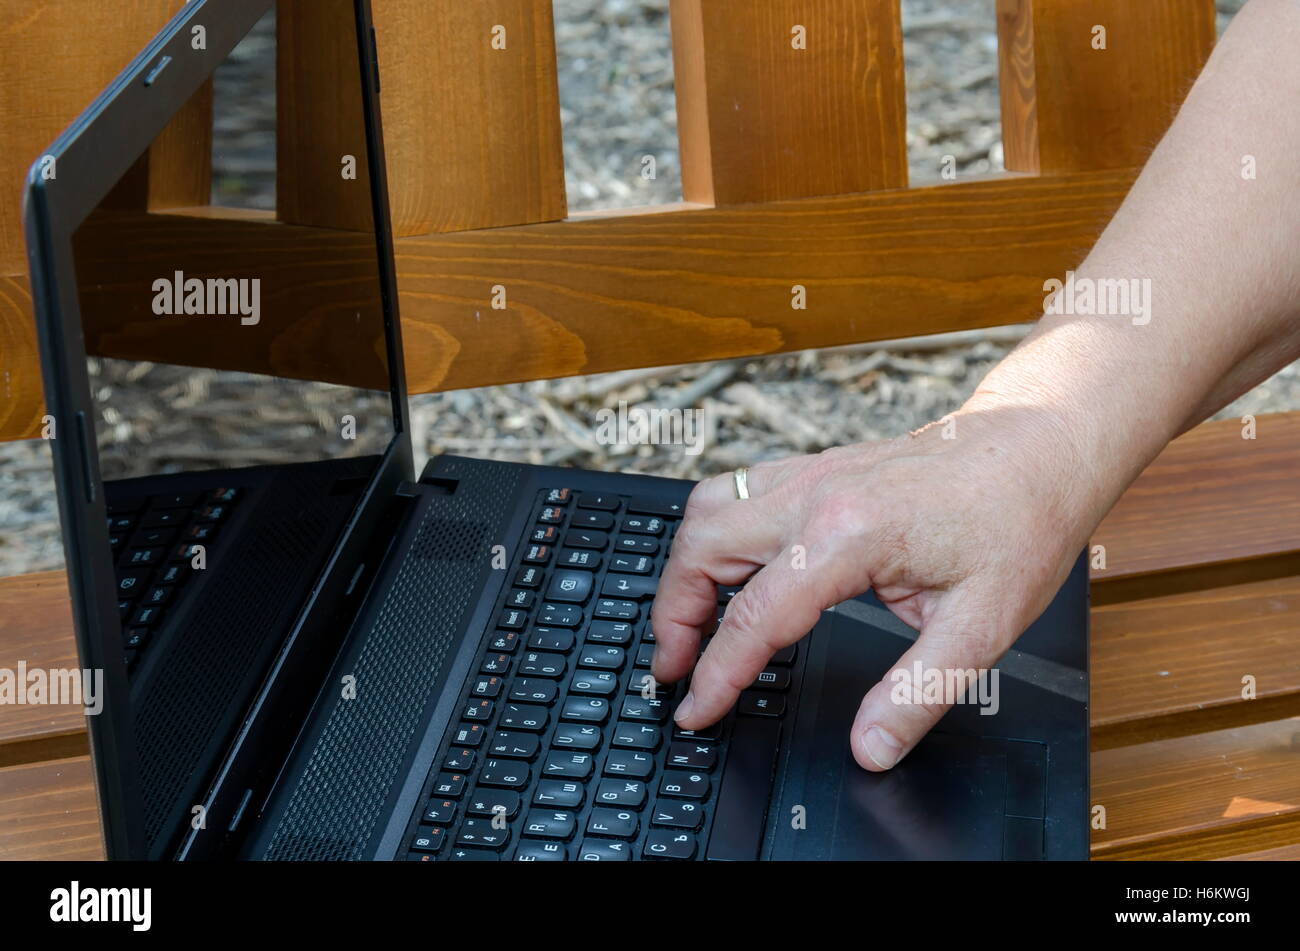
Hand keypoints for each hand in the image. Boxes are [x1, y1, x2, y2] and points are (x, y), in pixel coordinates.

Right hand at [650, 404, 1104, 770]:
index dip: (717, 675)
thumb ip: (919, 693)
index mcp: (849, 533)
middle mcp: (814, 493)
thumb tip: (872, 747)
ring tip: (690, 625)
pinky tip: (728, 569)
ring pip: (707, 510)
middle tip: (675, 670)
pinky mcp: (816, 466)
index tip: (696, 712)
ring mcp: (810, 471)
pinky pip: (735, 492)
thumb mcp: (983, 626)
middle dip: (673, 615)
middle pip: (701, 549)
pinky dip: (711, 535)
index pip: (755, 617)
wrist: (1040, 446)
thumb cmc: (1018, 522)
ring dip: (685, 569)